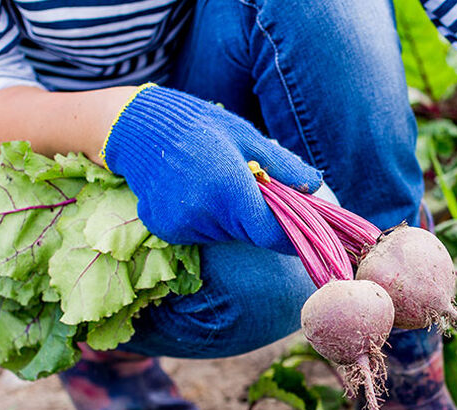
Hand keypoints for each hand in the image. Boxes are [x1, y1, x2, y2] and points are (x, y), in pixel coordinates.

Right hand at [100, 84, 321, 251]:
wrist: (140, 127)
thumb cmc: (201, 126)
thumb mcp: (248, 137)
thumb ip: (284, 165)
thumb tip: (316, 185)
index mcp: (229, 188)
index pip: (270, 233)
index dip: (290, 236)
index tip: (303, 234)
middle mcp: (204, 213)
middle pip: (249, 234)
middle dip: (259, 217)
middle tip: (253, 188)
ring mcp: (181, 224)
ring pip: (225, 234)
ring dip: (231, 217)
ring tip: (216, 182)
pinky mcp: (164, 228)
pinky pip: (200, 232)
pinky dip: (206, 218)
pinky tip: (194, 191)